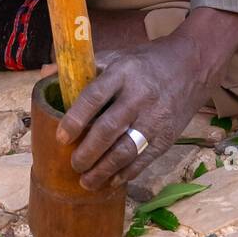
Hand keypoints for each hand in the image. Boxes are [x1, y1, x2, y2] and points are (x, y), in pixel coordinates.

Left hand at [54, 31, 214, 191]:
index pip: (94, 96)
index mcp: (123, 73)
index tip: (61, 137)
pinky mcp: (167, 136)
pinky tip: (111, 181)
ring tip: (86, 180)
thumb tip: (44, 74)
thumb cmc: (146, 62)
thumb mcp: (117, 56)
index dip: (75, 119)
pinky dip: (125, 174)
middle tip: (73, 164)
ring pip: (126, 150)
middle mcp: (139, 96)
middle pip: (109, 129)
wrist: (193, 64)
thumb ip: (82, 68)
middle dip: (87, 151)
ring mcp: (155, 118)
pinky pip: (144, 160)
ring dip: (103, 170)